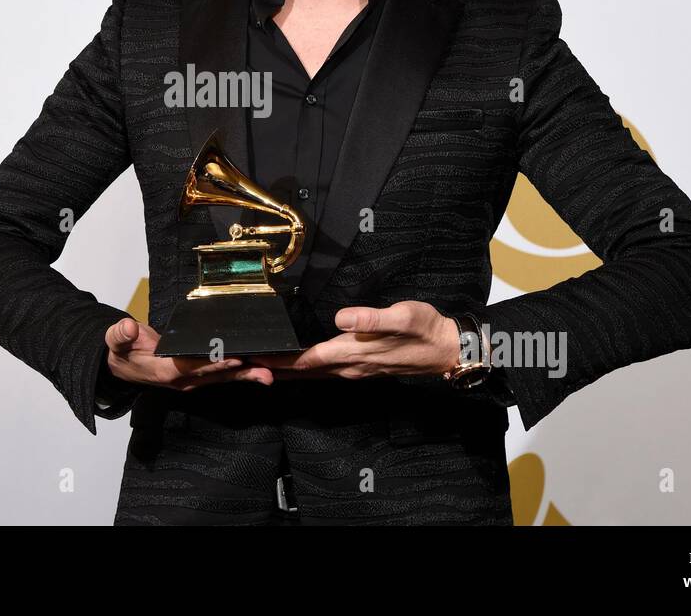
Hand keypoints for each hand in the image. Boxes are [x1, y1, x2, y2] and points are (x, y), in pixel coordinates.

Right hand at [104, 318, 275, 391]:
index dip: (214, 363)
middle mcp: (181, 380)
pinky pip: (219, 375)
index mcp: (164, 371)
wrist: (122, 365)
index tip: (234, 358)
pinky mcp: (195, 377)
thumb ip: (121, 335)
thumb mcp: (116, 341)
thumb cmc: (123, 350)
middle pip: (214, 376)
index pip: (193, 367)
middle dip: (240, 373)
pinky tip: (256, 368)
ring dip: (244, 376)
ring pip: (221, 378)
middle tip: (265, 373)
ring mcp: (189, 381)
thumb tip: (127, 328)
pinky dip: (238, 372)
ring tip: (268, 374)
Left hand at [244, 301, 461, 380]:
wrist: (446, 349)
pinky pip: (325, 372)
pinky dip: (305, 370)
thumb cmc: (425, 329)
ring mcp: (356, 369)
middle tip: (244, 365)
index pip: (307, 359)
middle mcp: (350, 365)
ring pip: (312, 374)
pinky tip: (298, 366)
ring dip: (287, 371)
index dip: (278, 359)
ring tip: (261, 367)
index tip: (253, 357)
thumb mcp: (403, 316)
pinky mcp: (362, 367)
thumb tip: (341, 319)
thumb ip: (371, 318)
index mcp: (353, 352)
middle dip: (274, 369)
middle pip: (303, 370)